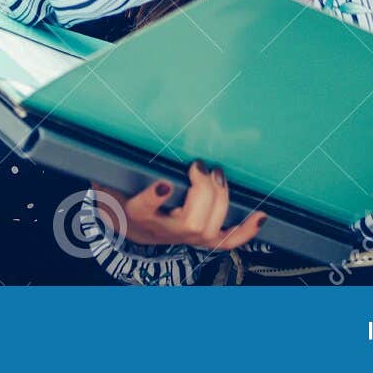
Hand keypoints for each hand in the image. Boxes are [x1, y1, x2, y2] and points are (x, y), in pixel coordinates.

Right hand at [94, 162, 265, 250]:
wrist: (130, 225)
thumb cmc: (125, 194)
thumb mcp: (113, 177)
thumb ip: (115, 160)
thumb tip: (114, 130)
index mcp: (138, 213)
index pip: (145, 209)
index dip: (156, 198)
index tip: (165, 183)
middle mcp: (164, 230)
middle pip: (190, 221)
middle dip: (202, 191)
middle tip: (199, 166)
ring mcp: (186, 238)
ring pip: (210, 229)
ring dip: (220, 199)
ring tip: (217, 175)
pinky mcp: (201, 240)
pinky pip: (227, 242)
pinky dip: (246, 230)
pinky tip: (259, 216)